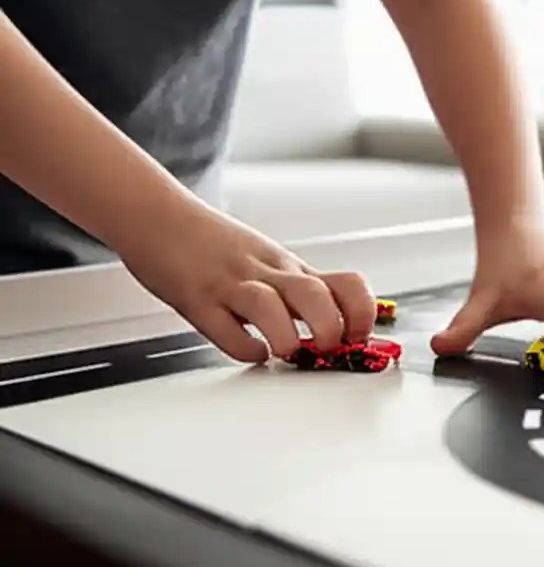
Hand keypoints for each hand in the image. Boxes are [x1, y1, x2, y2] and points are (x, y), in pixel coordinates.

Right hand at [118, 203, 376, 362]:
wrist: (158, 216)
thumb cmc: (214, 244)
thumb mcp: (269, 261)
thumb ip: (299, 291)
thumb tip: (338, 326)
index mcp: (290, 268)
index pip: (347, 284)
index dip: (363, 314)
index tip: (360, 336)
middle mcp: (268, 274)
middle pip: (316, 295)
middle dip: (331, 329)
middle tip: (326, 348)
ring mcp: (232, 284)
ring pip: (271, 306)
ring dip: (287, 337)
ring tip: (287, 350)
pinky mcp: (196, 298)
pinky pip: (224, 329)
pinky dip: (244, 349)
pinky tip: (251, 351)